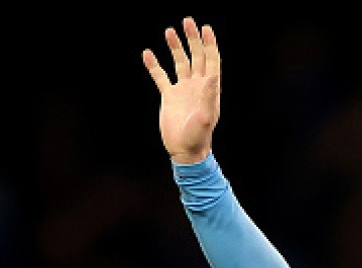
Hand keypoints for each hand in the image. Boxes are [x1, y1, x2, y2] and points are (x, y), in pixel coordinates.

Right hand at [142, 17, 219, 164]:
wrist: (184, 151)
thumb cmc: (198, 137)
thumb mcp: (206, 117)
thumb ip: (210, 96)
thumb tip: (213, 76)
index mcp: (209, 89)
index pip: (211, 61)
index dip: (209, 44)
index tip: (205, 28)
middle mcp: (197, 86)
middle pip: (196, 57)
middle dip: (193, 39)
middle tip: (188, 21)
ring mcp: (183, 90)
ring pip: (180, 63)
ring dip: (176, 47)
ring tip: (170, 31)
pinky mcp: (169, 96)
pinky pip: (161, 77)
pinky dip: (154, 65)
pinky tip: (147, 53)